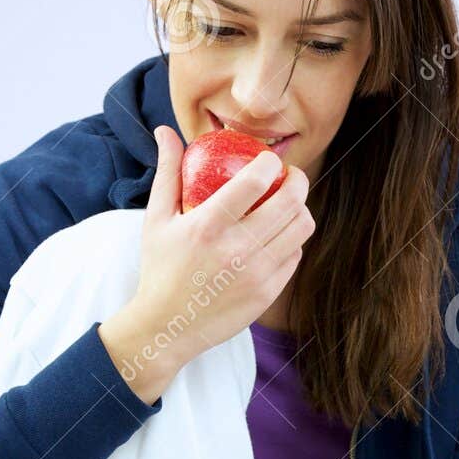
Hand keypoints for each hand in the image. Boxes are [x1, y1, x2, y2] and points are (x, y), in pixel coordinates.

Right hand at [99, 125, 314, 403]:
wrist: (167, 328)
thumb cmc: (160, 269)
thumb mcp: (157, 219)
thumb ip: (167, 171)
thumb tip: (166, 131)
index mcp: (208, 225)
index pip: (256, 180)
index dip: (272, 163)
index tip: (269, 160)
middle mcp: (237, 249)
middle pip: (291, 201)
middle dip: (298, 179)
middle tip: (289, 177)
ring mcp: (257, 273)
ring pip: (302, 228)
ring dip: (301, 209)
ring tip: (288, 204)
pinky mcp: (268, 293)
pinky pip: (295, 255)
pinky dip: (292, 241)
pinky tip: (279, 236)